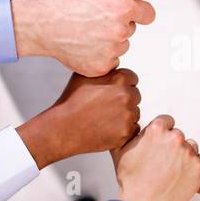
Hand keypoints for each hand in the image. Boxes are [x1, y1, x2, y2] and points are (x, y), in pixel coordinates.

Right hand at [13, 0, 154, 75]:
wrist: (42, 24)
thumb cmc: (65, 1)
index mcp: (122, 9)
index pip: (148, 14)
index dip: (139, 12)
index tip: (132, 13)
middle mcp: (120, 31)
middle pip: (131, 30)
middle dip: (118, 26)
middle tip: (96, 21)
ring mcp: (111, 51)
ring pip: (121, 46)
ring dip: (110, 42)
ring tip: (87, 32)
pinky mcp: (101, 67)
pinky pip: (110, 61)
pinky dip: (100, 57)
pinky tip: (85, 45)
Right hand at [17, 69, 140, 168]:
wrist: (64, 127)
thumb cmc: (72, 102)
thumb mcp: (85, 76)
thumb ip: (104, 71)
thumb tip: (113, 68)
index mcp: (119, 79)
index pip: (132, 79)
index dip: (122, 85)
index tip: (113, 92)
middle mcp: (126, 95)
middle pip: (135, 96)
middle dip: (124, 100)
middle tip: (107, 107)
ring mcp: (127, 115)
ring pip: (134, 113)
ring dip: (124, 115)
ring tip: (105, 118)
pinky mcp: (126, 132)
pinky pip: (132, 129)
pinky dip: (123, 130)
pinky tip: (108, 128)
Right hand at [112, 114, 199, 200]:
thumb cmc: (131, 180)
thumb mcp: (120, 150)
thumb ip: (130, 134)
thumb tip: (133, 128)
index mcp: (157, 129)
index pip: (167, 121)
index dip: (161, 134)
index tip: (159, 143)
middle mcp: (175, 138)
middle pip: (177, 135)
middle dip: (171, 145)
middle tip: (161, 160)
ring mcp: (188, 153)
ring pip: (189, 148)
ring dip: (182, 156)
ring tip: (169, 170)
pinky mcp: (197, 169)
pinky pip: (196, 164)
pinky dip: (189, 169)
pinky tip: (176, 177)